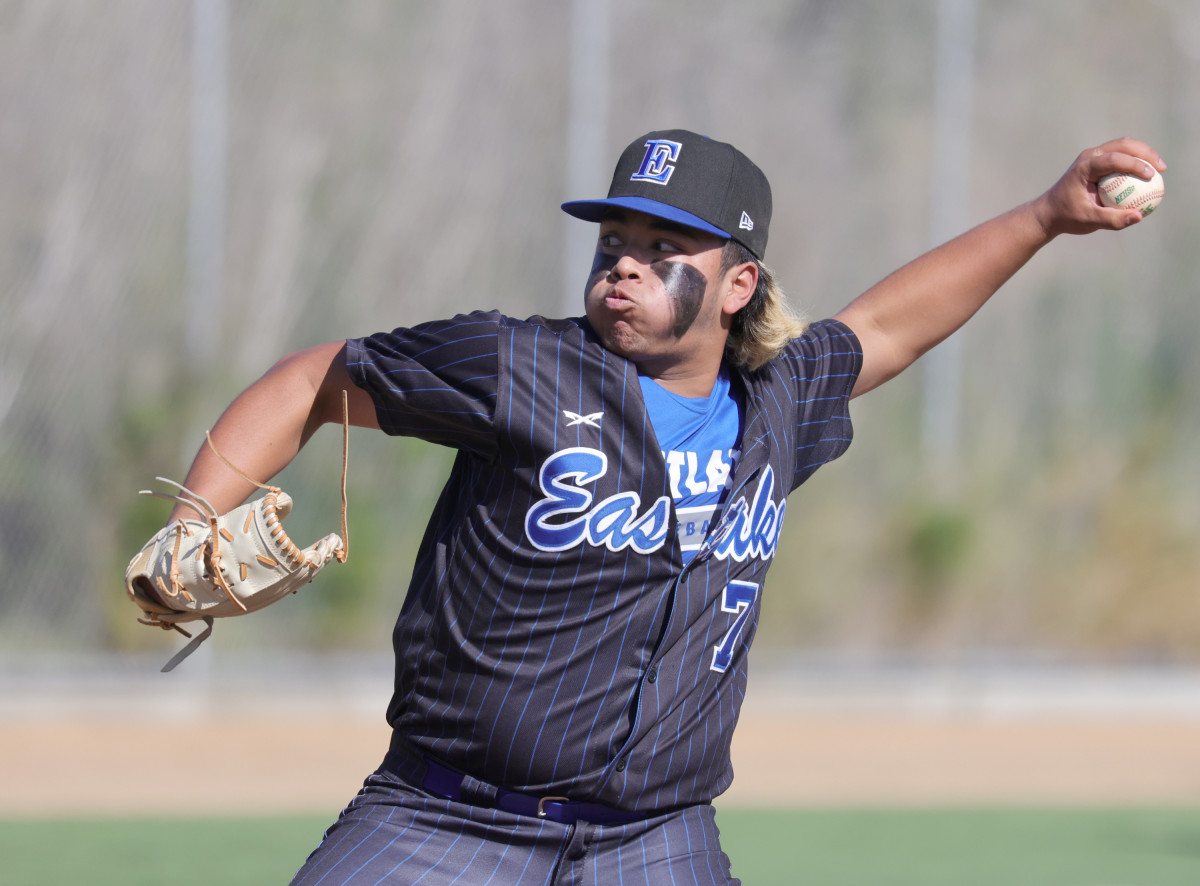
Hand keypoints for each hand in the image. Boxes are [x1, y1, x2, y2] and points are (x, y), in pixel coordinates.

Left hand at [1032, 137, 1166, 237]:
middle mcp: (1090, 156)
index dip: (1135, 164)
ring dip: (1144, 154)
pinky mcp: (1098, 161)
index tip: (1151, 176)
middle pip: (1123, 145)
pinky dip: (1136, 162)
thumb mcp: (1088, 221)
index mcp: (1084, 167)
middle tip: (1161, 169)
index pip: (1114, 159)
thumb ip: (1113, 219)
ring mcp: (1094, 156)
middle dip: (1145, 153)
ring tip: (1159, 169)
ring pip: (1124, 146)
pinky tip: (1148, 175)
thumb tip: (1139, 216)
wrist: (1049, 212)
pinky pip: (1121, 157)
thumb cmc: (1067, 216)